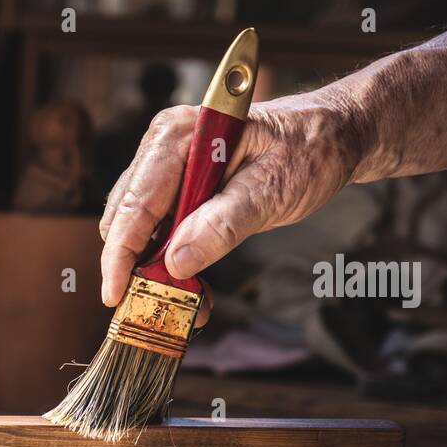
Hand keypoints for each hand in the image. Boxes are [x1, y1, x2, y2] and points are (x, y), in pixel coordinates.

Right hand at [97, 93, 366, 310]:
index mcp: (178, 138)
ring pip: (138, 232)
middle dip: (138, 269)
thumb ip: (224, 224)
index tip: (116, 295)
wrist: (330, 137)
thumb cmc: (308, 150)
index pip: (135, 204)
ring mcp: (166, 168)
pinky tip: (194, 284)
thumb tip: (177, 262)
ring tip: (189, 302)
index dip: (120, 255)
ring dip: (156, 271)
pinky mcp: (176, 189)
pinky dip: (171, 263)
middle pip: (126, 220)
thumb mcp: (273, 189)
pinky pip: (160, 232)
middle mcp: (162, 148)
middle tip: (163, 308)